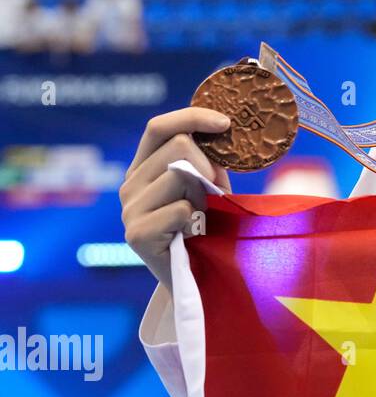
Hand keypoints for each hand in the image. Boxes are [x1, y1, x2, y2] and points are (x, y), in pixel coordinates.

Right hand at [120, 107, 232, 291]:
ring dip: (204, 195)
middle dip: (209, 164)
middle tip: (215, 193)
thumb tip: (220, 134)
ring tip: (201, 217)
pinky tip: (192, 234)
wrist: (196, 279)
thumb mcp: (209, 187)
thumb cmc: (206, 228)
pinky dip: (197, 219)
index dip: (192, 117)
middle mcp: (129, 184)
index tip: (226, 122)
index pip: (158, 127)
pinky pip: (181, 208)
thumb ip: (208, 161)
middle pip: (178, 146)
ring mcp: (129, 208)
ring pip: (181, 175)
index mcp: (143, 167)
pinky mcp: (136, 233)